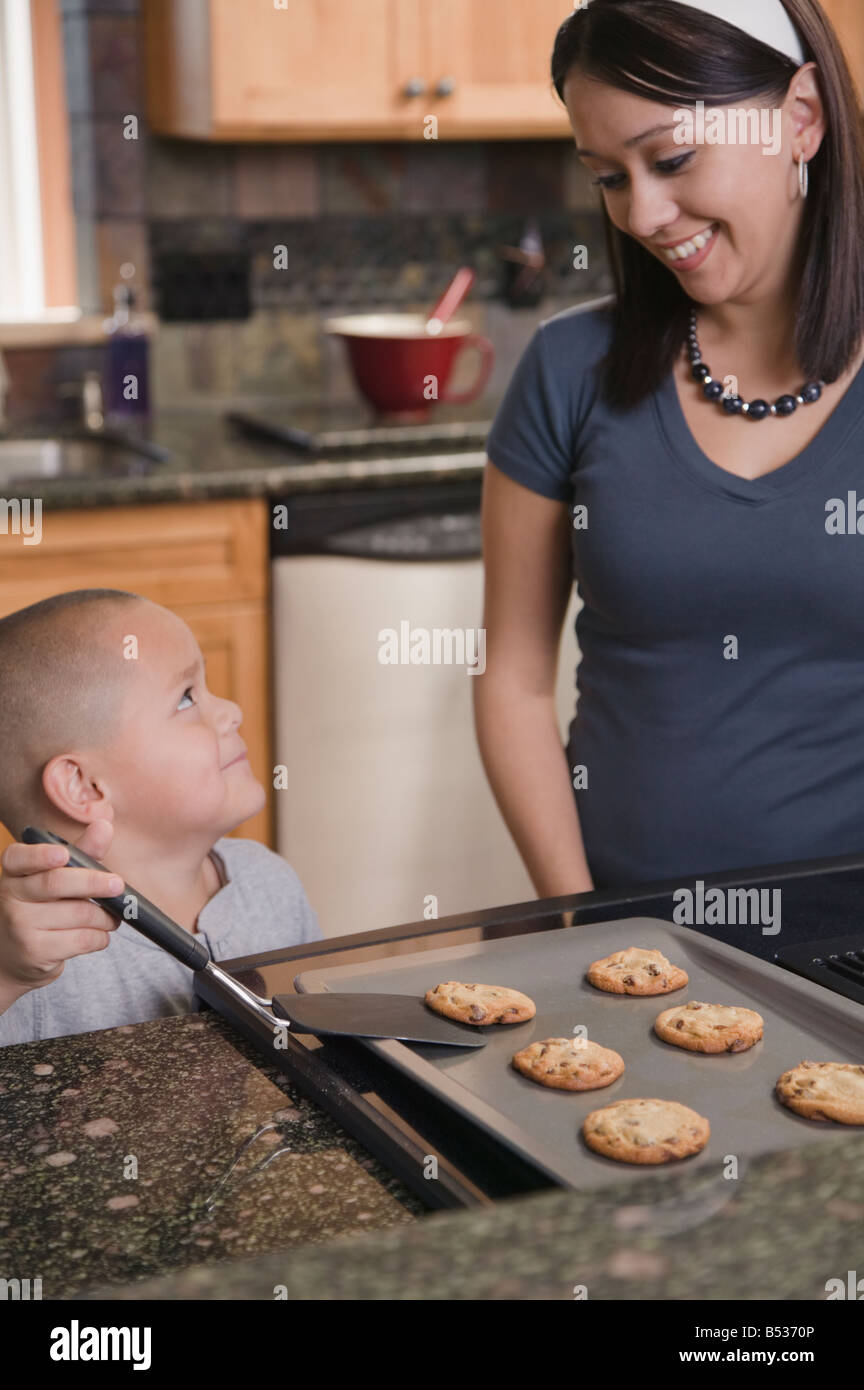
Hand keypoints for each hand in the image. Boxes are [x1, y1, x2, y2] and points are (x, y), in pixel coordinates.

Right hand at [0, 819, 123, 1001]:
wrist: (14, 957)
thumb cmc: (42, 908)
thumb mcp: (56, 877)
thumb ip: (81, 853)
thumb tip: (104, 826)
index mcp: (14, 870)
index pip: (19, 857)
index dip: (41, 855)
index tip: (63, 854)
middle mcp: (10, 896)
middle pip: (56, 883)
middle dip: (93, 882)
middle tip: (118, 884)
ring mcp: (20, 925)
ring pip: (79, 914)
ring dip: (105, 916)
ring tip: (110, 917)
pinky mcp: (34, 951)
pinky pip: (82, 939)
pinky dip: (101, 936)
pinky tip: (98, 935)